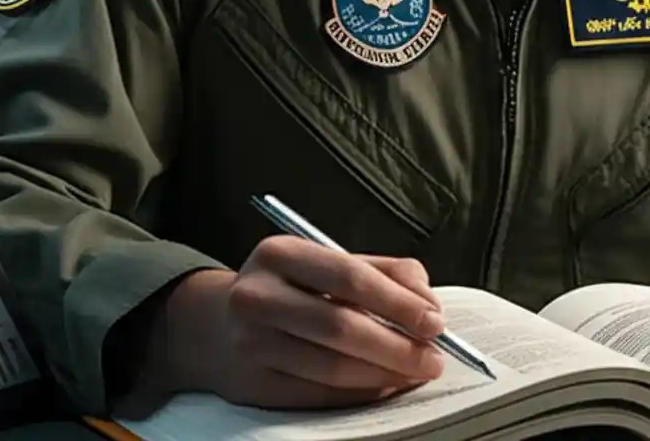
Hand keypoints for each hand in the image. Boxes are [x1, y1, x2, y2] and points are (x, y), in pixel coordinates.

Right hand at [138, 236, 447, 409]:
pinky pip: (319, 395)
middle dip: (398, 347)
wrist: (214, 326)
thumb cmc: (288, 290)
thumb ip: (383, 272)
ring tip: (414, 373)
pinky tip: (382, 386)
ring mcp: (250, 343)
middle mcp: (257, 296)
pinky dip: (360, 394)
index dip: (398, 302)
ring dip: (385, 375)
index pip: (349, 277)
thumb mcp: (324, 262)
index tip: (436, 322)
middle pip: (341, 327)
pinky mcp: (252, 384)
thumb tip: (428, 305)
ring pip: (332, 368)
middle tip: (433, 359)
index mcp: (279, 253)